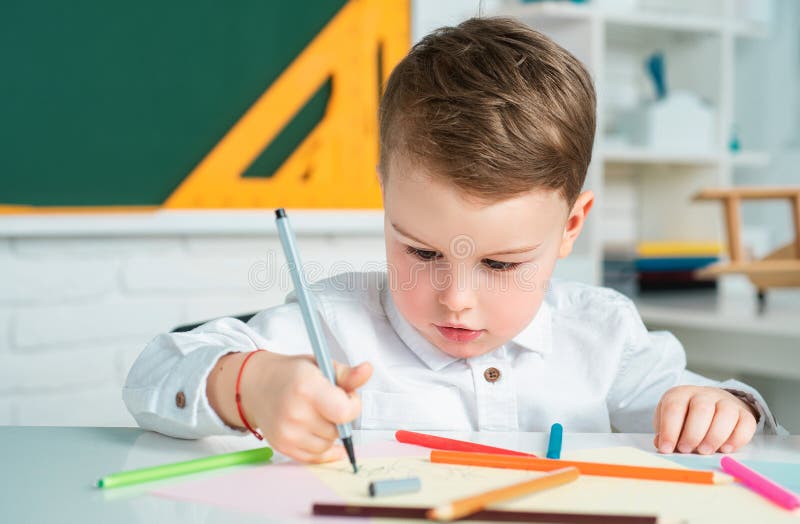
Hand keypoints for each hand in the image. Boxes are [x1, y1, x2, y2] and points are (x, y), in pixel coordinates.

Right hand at [208, 351, 371, 462]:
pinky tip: (318, 431)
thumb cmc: (293, 374)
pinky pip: (315, 457)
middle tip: (327, 402)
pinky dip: (321, 446)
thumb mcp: (322, 366)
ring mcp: (287, 432)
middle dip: (340, 417)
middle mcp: (295, 413)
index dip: (353, 405)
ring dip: (330, 432)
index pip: (345, 412)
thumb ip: (348, 374)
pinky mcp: (282, 446)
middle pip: (338, 429)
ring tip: (317, 413)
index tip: (347, 395)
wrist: (257, 385)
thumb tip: (367, 370)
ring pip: (328, 444)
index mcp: (307, 388)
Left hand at [653, 386, 756, 454]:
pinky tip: (726, 449)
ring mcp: (726, 402)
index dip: (669, 430)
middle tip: (686, 450)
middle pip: (701, 409)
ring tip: (705, 451)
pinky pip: (746, 424)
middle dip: (693, 433)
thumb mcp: (671, 421)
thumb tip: (662, 445)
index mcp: (681, 394)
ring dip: (714, 436)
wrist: (713, 403)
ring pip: (725, 414)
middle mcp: (704, 394)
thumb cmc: (686, 417)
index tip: (666, 449)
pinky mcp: (744, 414)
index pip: (674, 407)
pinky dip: (737, 439)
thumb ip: (665, 433)